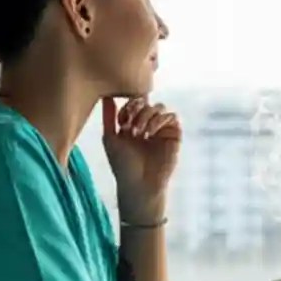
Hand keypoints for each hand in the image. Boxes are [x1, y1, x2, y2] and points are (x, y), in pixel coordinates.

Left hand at [103, 96, 181, 221]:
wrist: (138, 184)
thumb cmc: (122, 165)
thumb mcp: (110, 138)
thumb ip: (109, 117)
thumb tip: (106, 96)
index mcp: (134, 123)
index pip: (134, 102)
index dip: (128, 106)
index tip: (121, 122)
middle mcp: (149, 124)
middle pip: (147, 102)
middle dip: (137, 110)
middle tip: (130, 127)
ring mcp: (163, 129)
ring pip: (159, 107)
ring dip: (147, 115)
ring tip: (139, 132)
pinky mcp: (175, 135)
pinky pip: (172, 117)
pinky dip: (160, 120)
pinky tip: (150, 133)